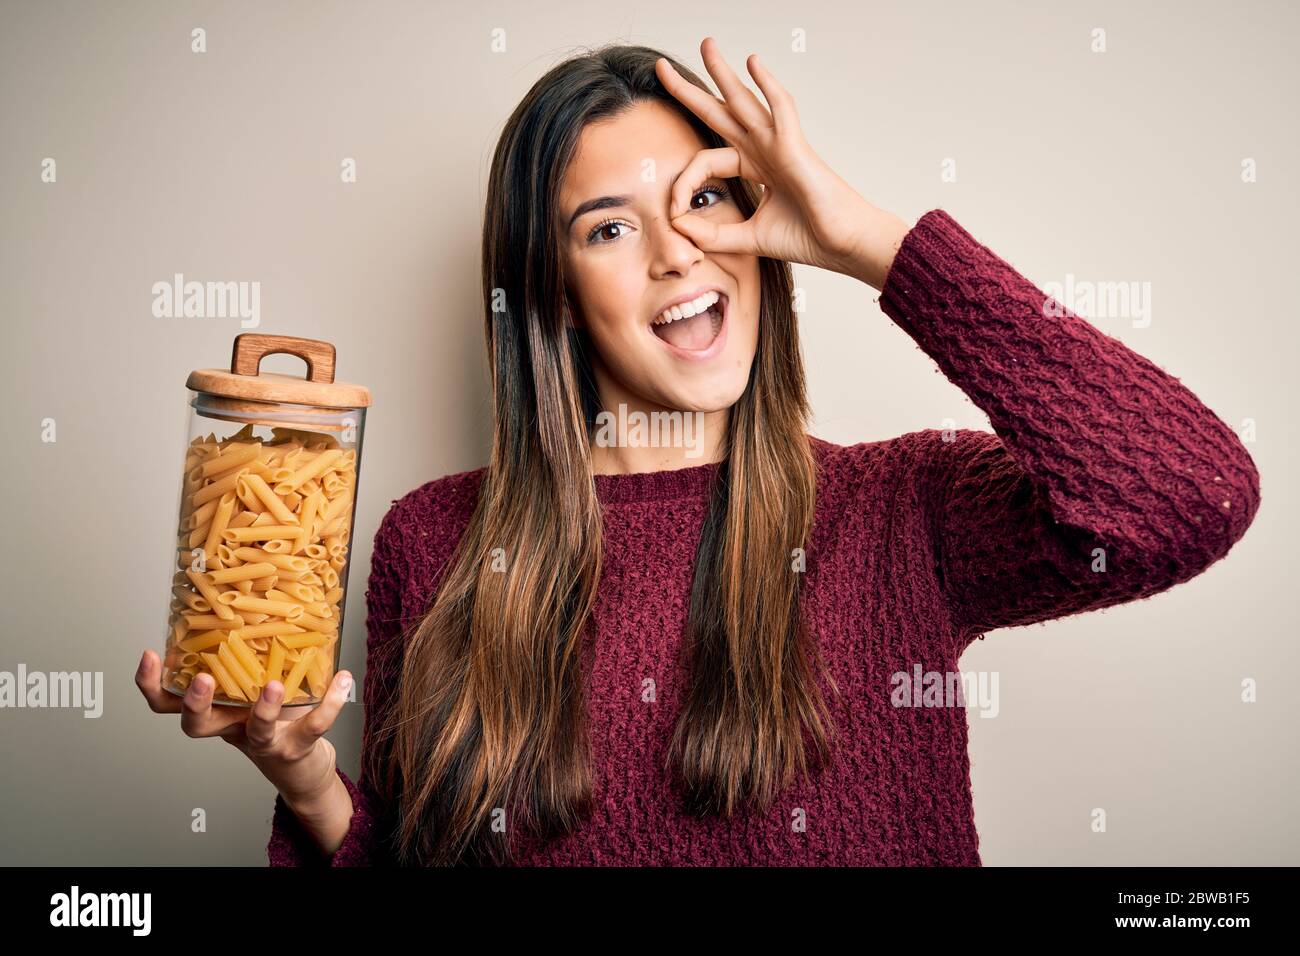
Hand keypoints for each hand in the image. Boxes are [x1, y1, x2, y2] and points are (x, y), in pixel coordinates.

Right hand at [135, 648, 351, 811]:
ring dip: (263, 708)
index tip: (150, 654)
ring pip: (255, 730)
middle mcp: (233, 726)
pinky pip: (314, 726)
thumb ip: (247, 655)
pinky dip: (330, 703)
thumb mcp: (252, 685)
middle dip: (195, 703)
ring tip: (273, 685)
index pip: (169, 702)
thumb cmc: (274, 719)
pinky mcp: (297, 746)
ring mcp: (265, 740)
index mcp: (216, 708)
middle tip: (202, 679)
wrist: (301, 767)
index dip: (152, 684)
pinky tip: (343, 679)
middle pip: (197, 725)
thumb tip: (254, 595)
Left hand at [655, 37, 909, 289]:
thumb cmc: (807, 238)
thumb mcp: (747, 239)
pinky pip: (780, 107)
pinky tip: (754, 62)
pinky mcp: (794, 146)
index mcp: (753, 167)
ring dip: (723, 72)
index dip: (683, 184)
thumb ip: (713, 234)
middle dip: (689, 91)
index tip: (675, 213)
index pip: (705, 161)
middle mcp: (763, 149)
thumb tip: (678, 225)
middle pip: (718, 113)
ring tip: (706, 44)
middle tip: (661, 68)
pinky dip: (767, 84)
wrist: (841, 245)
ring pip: (744, 100)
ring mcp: (779, 144)